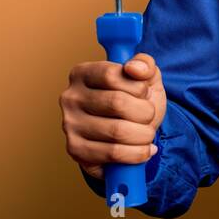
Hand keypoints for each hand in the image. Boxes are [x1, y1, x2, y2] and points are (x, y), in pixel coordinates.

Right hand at [59, 53, 166, 179]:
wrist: (131, 136)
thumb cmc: (136, 104)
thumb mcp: (147, 80)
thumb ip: (145, 65)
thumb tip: (135, 68)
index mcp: (83, 73)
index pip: (112, 75)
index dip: (138, 87)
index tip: (143, 93)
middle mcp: (71, 97)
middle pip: (117, 103)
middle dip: (145, 112)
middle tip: (148, 116)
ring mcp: (70, 125)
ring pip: (118, 131)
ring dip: (144, 134)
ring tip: (147, 133)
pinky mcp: (75, 150)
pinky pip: (114, 153)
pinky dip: (138, 153)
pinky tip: (144, 149)